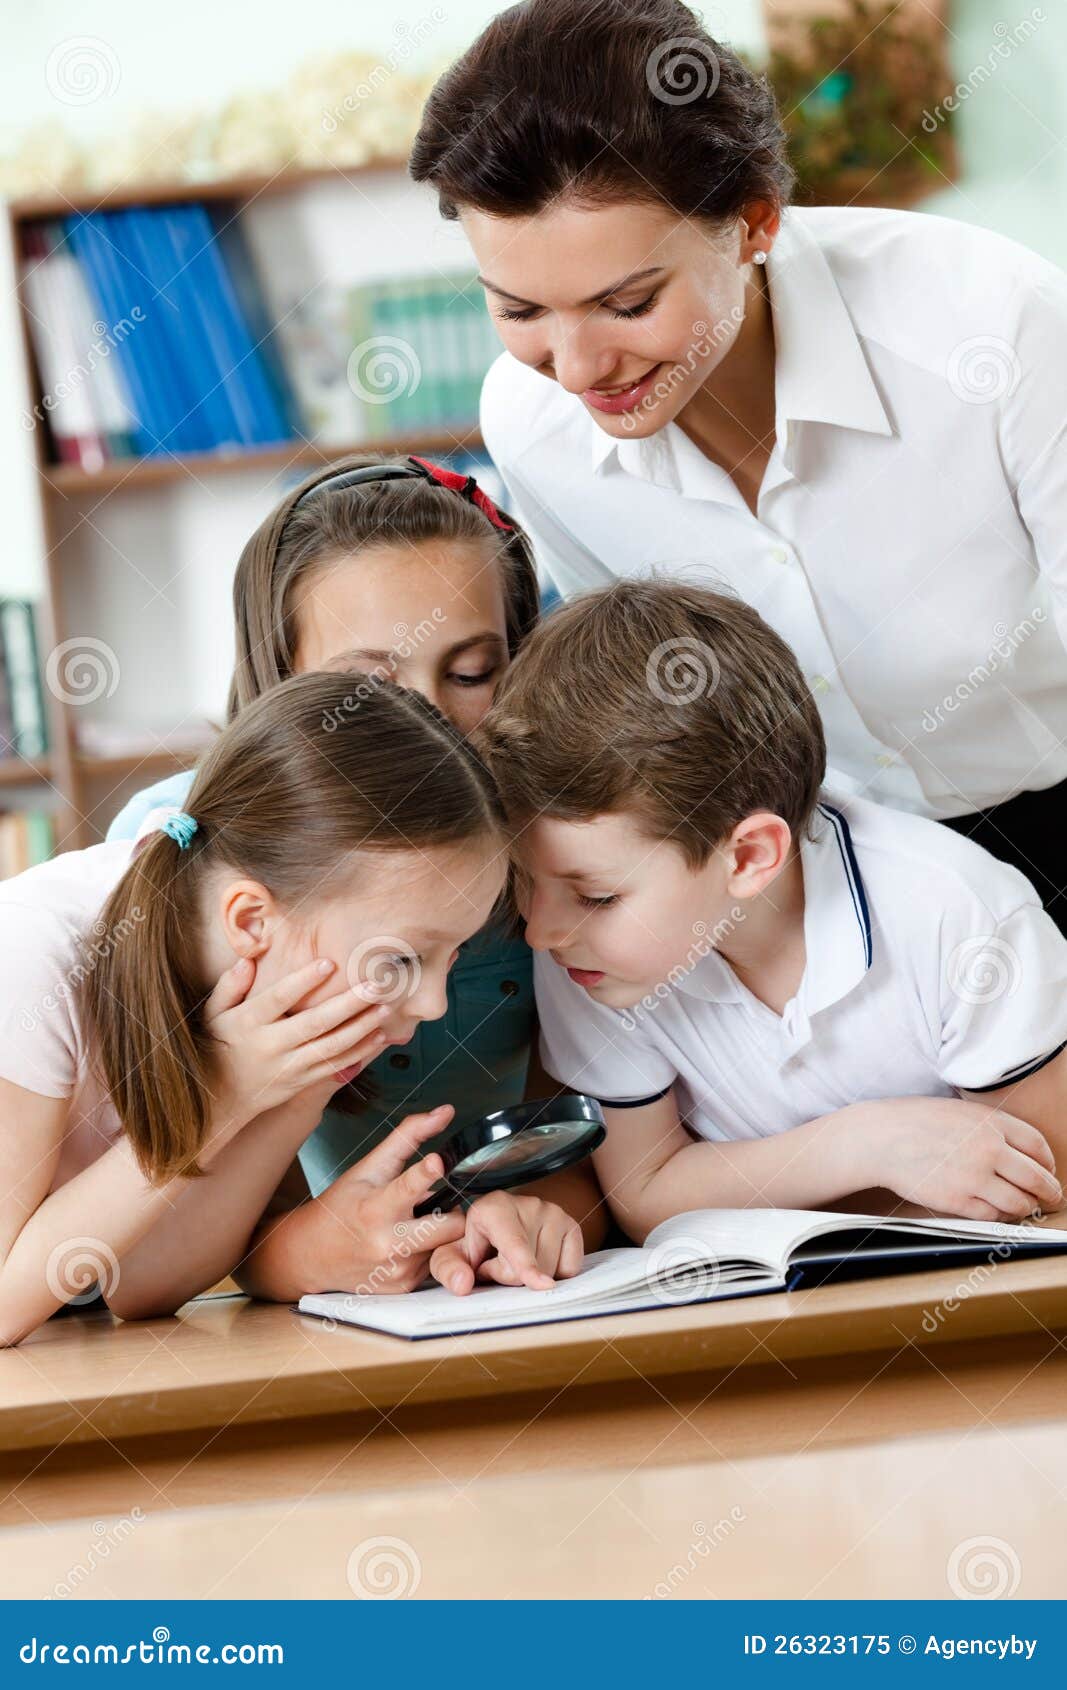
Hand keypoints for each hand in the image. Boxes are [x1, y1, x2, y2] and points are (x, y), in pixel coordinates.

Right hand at [203, 955, 390, 1140]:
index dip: (302, 982)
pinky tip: (379, 1036)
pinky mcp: (302, 1083)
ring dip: (361, 1028)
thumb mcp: (212, 1014)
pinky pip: (334, 1067)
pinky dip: (359, 1053)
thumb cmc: (218, 1046)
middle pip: (314, 1023)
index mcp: (248, 1024)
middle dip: (348, 1004)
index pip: (278, 999)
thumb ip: (229, 986)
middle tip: (375, 985)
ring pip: (330, 1048)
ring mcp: (288, 1067)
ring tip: (385, 1007)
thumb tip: (248, 961)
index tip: (328, 963)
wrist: (219, 1100)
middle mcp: (271, 1046)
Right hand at [308, 1106, 467, 1292]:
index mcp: (376, 1208)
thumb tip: (446, 1111)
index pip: (406, 1187)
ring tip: (423, 1222)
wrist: (312, 1255)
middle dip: (457, 1212)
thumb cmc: (343, 1205)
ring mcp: (398, 1270)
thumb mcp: (369, 1167)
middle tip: (448, 1202)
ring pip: (448, 1245)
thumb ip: (409, 1137)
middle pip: (451, 1227)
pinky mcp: (405, 1287)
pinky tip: (412, 1244)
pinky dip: (431, 1251)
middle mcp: (388, 1243)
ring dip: (444, 1232)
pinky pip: (436, 1263)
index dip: (425, 1173)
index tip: (437, 1161)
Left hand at [428, 1190, 584, 1295]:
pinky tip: (538, 1259)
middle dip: (510, 1277)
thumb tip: (463, 1284)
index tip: (541, 1284)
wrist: (497, 1224)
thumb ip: (449, 1268)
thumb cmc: (474, 1242)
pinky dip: (555, 1273)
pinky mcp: (572, 1226)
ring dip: (531, 1276)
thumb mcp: (451, 1253)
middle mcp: (529, 1204)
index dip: (525, 1265)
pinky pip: (570, 1268)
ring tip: (515, 1260)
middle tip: (496, 1264)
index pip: (513, 1243)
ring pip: (551, 1270)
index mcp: (495, 1207)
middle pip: (530, 1266)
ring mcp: (554, 1213)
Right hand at [862, 1097, 1061, 1220]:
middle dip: (1049, 1191)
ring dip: (1026, 1207)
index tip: (1048, 1170)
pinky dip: (998, 1215)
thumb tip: (1020, 1152)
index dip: (1048, 1162)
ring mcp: (974, 1176)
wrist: (881, 1138)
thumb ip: (992, 1127)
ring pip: (1020, 1202)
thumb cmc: (916, 1121)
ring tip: (1024, 1206)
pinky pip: (992, 1215)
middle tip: (1051, 1197)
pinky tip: (995, 1209)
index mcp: (991, 1122)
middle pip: (1037, 1178)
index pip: (1038, 1146)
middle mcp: (989, 1149)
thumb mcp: (960, 1111)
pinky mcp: (958, 1200)